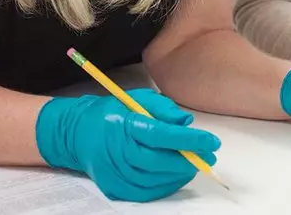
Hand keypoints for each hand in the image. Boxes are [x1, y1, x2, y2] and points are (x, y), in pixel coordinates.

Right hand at [35, 89, 219, 202]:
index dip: (189, 140)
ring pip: (154, 179)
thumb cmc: (113, 113)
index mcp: (124, 125)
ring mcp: (113, 172)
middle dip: (189, 160)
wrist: (78, 133)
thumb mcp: (138, 98)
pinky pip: (144, 192)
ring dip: (180, 174)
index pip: (161, 135)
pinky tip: (177, 176)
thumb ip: (164, 108)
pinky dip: (165, 186)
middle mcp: (117, 150)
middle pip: (159, 161)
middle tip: (210, 157)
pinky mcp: (112, 186)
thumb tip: (186, 122)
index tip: (212, 142)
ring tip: (196, 164)